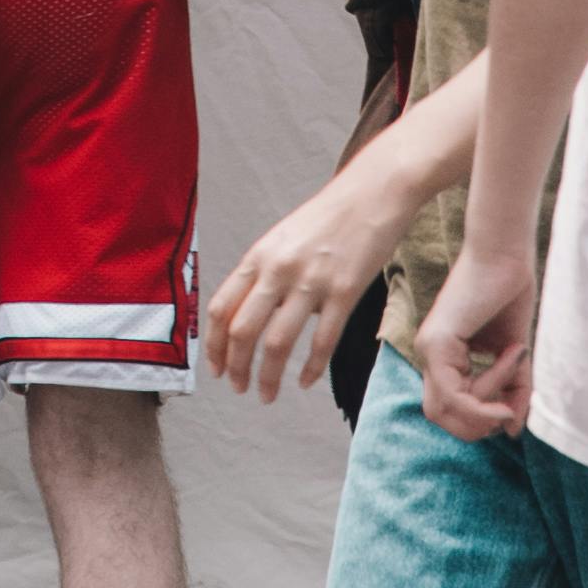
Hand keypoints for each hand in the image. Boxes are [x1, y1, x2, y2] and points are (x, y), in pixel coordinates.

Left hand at [205, 171, 412, 403]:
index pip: (221, 308)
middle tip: (238, 388)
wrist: (373, 193)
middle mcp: (279, 269)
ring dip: (268, 376)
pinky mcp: (345, 292)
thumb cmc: (328, 216)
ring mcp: (312, 281)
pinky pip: (322, 341)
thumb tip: (246, 314)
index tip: (215, 368)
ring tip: (266, 395)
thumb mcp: (283, 239)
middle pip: (242, 331)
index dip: (214, 345)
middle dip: (236, 368)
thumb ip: (264, 273)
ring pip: (277, 343)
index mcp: (259, 256)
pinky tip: (305, 382)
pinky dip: (310, 368)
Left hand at [411, 234, 535, 444]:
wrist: (506, 252)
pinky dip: (481, 403)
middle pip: (440, 417)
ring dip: (486, 407)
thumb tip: (512, 431)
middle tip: (510, 404)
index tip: (513, 406)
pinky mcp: (437, 341)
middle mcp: (429, 354)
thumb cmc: (510, 292)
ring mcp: (429, 348)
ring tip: (514, 366)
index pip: (449, 410)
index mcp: (444, 356)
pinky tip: (505, 398)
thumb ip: (512, 389)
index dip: (481, 419)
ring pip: (445, 410)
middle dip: (478, 423)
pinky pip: (452, 394)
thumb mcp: (514, 353)